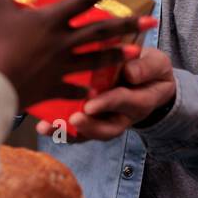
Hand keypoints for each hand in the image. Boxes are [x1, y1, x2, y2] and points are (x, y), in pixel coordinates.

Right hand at [0, 0, 155, 109]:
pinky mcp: (53, 88)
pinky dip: (85, 90)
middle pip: (100, 31)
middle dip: (128, 24)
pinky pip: (74, 88)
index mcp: (50, 20)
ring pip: (96, 60)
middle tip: (152, 21)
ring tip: (138, 52)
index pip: (83, 0)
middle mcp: (62, 42)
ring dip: (118, 55)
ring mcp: (60, 67)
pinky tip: (96, 92)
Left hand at [35, 47, 175, 141]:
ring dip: (69, 132)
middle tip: (73, 119)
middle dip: (89, 126)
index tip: (91, 105)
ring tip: (49, 127)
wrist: (147, 79)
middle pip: (107, 128)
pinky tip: (42, 125)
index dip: (109, 104)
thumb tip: (129, 72)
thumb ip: (146, 67)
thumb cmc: (148, 68)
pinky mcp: (91, 119)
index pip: (127, 103)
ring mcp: (106, 120)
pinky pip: (77, 130)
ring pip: (89, 134)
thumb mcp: (155, 63)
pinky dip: (59, 130)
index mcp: (141, 100)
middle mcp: (123, 115)